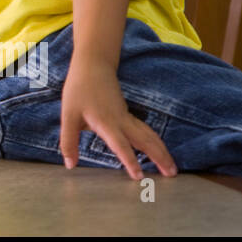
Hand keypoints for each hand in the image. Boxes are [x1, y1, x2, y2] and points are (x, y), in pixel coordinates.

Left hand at [59, 60, 176, 180]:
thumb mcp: (68, 115)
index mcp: (106, 123)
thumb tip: (70, 164)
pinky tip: (159, 149)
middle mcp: (121, 121)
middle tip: (172, 174)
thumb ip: (69, 141)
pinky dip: (155, 141)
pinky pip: (145, 130)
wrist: (93, 64)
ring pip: (149, 135)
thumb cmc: (79, 89)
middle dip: (160, 157)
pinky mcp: (127, 113)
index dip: (129, 160)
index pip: (120, 145)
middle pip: (145, 140)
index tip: (139, 176)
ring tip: (172, 167)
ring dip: (161, 150)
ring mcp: (127, 116)